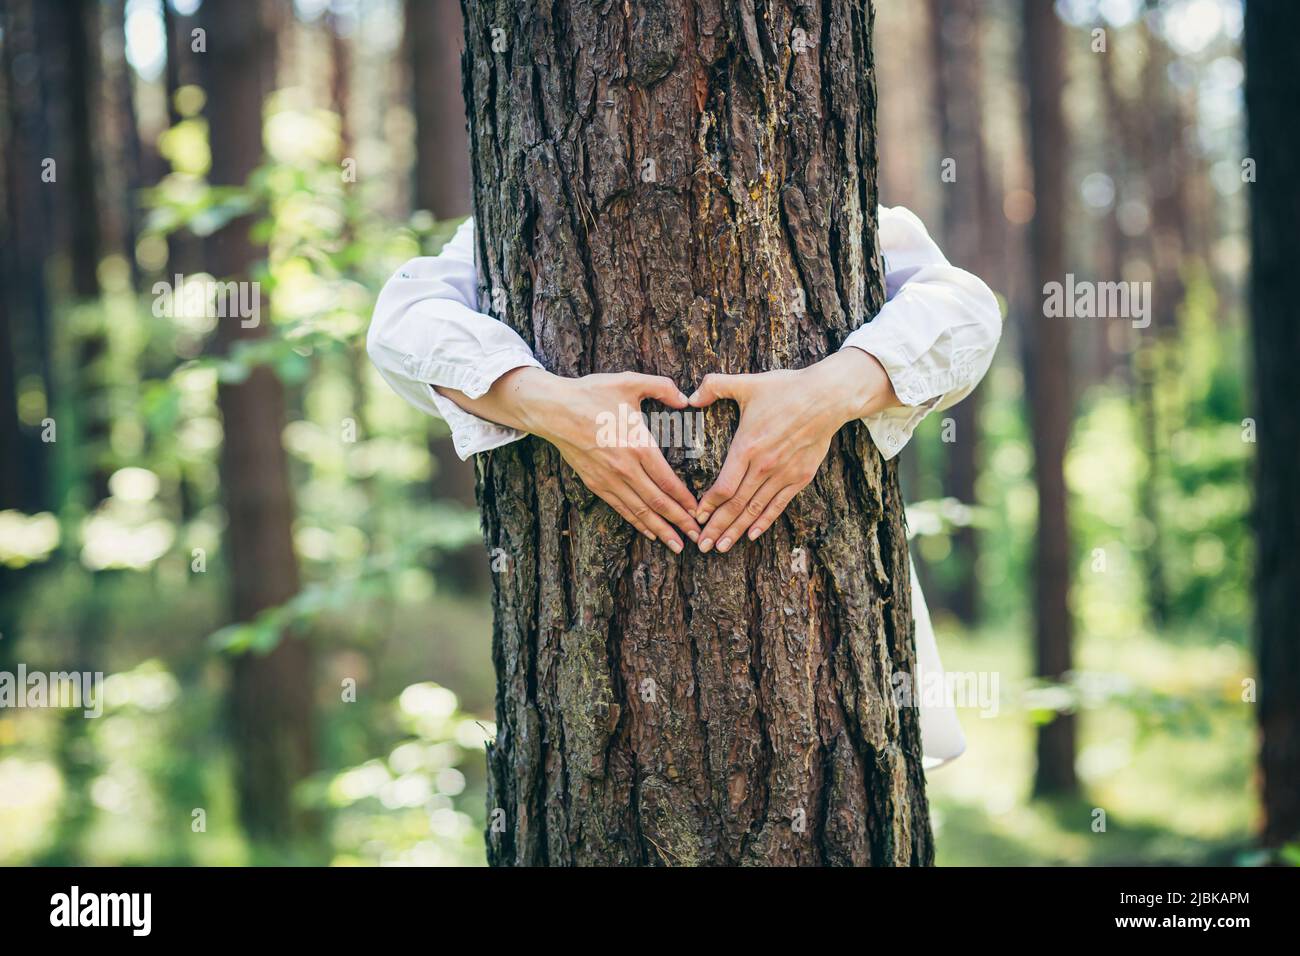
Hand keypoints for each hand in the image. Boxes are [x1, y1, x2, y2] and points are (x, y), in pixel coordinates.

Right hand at [479, 368, 701, 551]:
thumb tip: (686, 399)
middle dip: (680, 523)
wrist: (553, 409)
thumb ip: (662, 387)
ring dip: (660, 530)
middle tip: (697, 538)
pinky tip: (649, 532)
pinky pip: (620, 508)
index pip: (668, 482)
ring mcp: (608, 479)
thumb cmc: (592, 394)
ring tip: (677, 546)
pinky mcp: (595, 483)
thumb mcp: (629, 381)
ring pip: (639, 511)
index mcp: (638, 445)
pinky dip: (637, 522)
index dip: (686, 501)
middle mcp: (625, 468)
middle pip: (658, 503)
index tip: (700, 513)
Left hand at [688, 348, 897, 552]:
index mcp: (747, 447)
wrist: (827, 397)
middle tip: (703, 546)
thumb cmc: (786, 389)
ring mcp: (783, 474)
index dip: (708, 505)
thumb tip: (689, 396)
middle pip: (736, 505)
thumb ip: (715, 386)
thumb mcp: (747, 384)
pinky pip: (778, 505)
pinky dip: (764, 522)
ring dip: (736, 530)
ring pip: (755, 510)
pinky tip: (751, 535)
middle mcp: (764, 466)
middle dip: (717, 527)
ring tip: (721, 547)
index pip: (723, 486)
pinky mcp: (800, 477)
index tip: (696, 517)